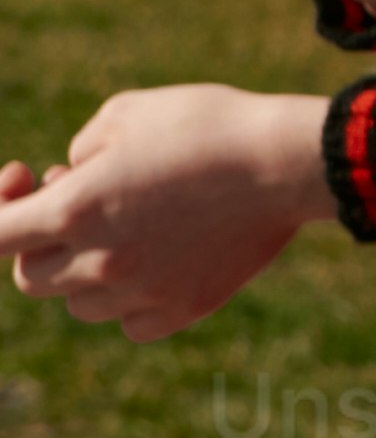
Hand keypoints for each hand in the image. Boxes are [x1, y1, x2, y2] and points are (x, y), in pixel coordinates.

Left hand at [0, 90, 333, 335]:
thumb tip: (70, 181)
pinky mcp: (183, 309)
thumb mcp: (125, 113)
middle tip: (80, 205)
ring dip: (85, 272)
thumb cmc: (206, 124)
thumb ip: (79, 152)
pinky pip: (130, 324)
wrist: (287, 163)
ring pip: (79, 304)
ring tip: (126, 230)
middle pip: (31, 277)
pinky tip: (156, 262)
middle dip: (41, 241)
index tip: (26, 181)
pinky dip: (129, 301)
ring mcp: (142, 292)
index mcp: (76, 209)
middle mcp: (101, 261)